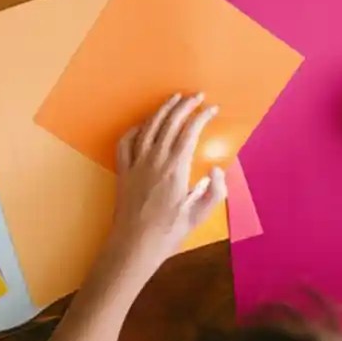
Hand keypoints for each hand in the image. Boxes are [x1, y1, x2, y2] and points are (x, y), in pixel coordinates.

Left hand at [110, 94, 226, 269]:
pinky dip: (136, 128)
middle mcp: (155, 159)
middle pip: (170, 123)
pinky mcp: (123, 170)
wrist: (134, 245)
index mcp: (176, 168)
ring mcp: (136, 163)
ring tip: (174, 98)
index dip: (202, 117)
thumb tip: (218, 169)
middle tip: (197, 95)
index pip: (190, 132)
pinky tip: (144, 124)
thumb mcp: (199, 216)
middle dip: (185, 105)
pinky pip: (126, 142)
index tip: (213, 108)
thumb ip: (215, 191)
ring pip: (149, 127)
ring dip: (162, 110)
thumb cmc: (169, 232)